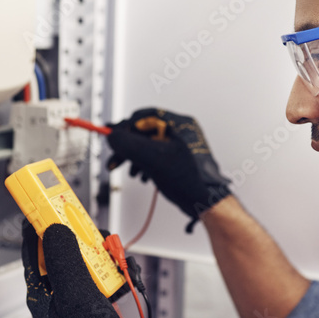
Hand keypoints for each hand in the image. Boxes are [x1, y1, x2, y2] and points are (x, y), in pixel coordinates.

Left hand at [21, 220, 141, 317]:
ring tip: (121, 264)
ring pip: (86, 258)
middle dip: (85, 238)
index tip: (50, 198)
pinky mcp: (92, 302)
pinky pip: (101, 276)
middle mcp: (55, 290)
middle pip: (64, 246)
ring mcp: (74, 296)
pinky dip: (115, 272)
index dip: (40, 218)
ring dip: (106, 256)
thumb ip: (64, 260)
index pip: (32, 243)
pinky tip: (126, 278)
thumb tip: (53, 229)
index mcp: (40, 289)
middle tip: (100, 238)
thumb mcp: (76, 297)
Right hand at [107, 108, 231, 232]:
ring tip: (132, 173)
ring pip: (149, 145)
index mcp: (179, 124)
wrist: (205, 202)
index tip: (112, 136)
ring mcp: (180, 145)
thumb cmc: (190, 181)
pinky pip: (156, 155)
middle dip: (128, 148)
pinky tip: (143, 176)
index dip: (126, 126)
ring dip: (135, 158)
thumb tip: (113, 136)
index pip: (146, 115)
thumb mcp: (153, 159)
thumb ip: (130, 145)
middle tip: (114, 160)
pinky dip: (145, 164)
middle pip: (145, 132)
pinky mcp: (178, 158)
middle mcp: (181, 131)